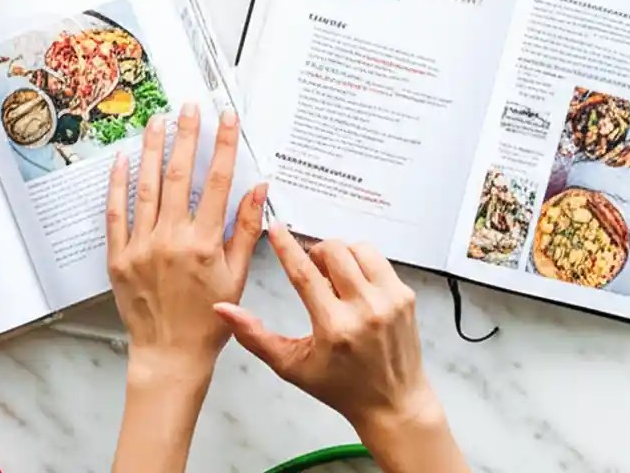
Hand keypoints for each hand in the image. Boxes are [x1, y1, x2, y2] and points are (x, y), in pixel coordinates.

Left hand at [107, 102, 266, 378]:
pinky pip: (116, 213)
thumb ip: (246, 229)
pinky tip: (123, 159)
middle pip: (180, 175)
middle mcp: (172, 239)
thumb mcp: (237, 275)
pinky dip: (119, 184)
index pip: (218, 182)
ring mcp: (142, 246)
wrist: (170, 354)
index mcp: (204, 243)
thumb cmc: (208, 320)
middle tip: (190, 107)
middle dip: (186, 136)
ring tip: (158, 120)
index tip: (226, 118)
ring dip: (153, 149)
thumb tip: (259, 189)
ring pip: (147, 186)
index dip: (224, 145)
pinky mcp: (119, 257)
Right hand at [214, 229, 467, 471]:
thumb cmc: (341, 387)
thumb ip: (255, 336)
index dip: (287, 247)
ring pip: (359, 249)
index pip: (305, 274)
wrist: (393, 402)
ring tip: (334, 274)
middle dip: (316, 252)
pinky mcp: (406, 296)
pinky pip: (379, 260)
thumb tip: (223, 310)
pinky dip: (362, 264)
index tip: (275, 229)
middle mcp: (365, 310)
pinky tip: (355, 283)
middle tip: (311, 267)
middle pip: (334, 252)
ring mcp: (390, 301)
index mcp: (334, 328)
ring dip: (341, 254)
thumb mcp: (292, 366)